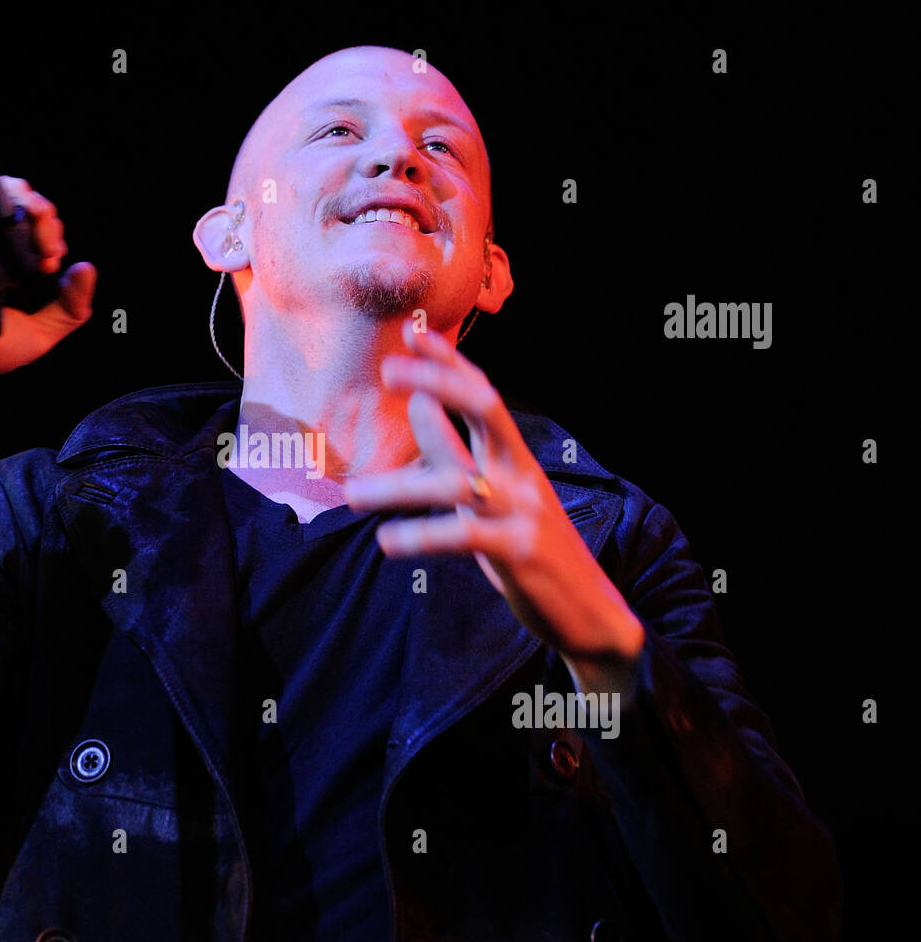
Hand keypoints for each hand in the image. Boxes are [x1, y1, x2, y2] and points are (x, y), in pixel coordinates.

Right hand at [0, 175, 94, 374]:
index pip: (34, 226)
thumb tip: (86, 269)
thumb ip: (72, 304)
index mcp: (6, 260)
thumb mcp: (43, 329)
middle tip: (50, 253)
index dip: (50, 233)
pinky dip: (2, 196)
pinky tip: (17, 221)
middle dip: (47, 222)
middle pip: (23, 204)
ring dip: (31, 206)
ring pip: (4, 191)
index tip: (54, 259)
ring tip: (41, 244)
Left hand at [343, 320, 643, 671]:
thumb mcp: (492, 494)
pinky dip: (421, 536)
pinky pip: (462, 536)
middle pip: (485, 408)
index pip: (483, 393)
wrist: (589, 610)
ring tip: (352, 494)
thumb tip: (420, 405)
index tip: (414, 331)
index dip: (450, 360)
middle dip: (438, 381)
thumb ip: (456, 452)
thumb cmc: (530, 546)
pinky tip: (386, 541)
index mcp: (516, 456)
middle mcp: (521, 473)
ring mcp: (522, 509)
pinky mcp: (517, 551)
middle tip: (388, 370)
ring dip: (397, 487)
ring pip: (455, 482)